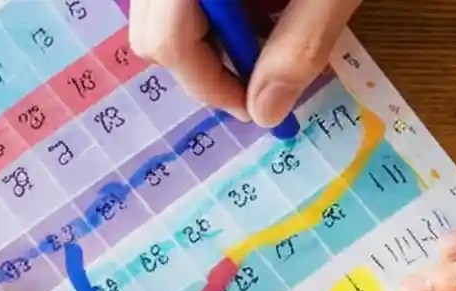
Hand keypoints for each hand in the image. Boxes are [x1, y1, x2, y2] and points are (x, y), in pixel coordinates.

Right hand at [130, 0, 361, 126]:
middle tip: (259, 73)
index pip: (169, 43)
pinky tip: (262, 3)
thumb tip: (266, 114)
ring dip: (212, 37)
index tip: (253, 108)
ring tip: (270, 24)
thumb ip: (299, 44)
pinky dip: (214, 10)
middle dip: (205, 65)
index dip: (211, 86)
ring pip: (163, 17)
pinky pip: (179, 0)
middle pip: (156, 35)